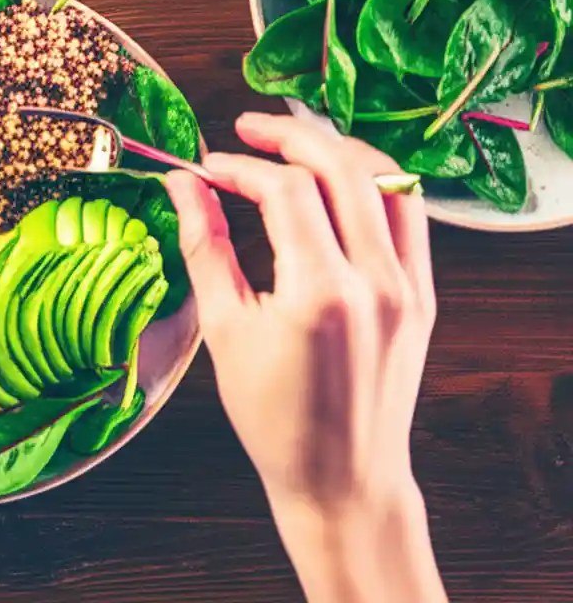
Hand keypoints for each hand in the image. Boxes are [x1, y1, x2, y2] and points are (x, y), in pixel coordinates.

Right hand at [164, 113, 444, 602]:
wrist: (343, 478)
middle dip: (291, 136)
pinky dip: (372, 184)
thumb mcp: (224, 330)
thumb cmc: (273, 419)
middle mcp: (376, 280)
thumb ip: (205, 248)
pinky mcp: (422, 294)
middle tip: (248, 128)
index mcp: (321, 292)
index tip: (206, 169)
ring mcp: (408, 285)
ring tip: (295, 143)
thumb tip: (183, 186)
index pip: (284, 191)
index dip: (239, 167)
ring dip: (337, 150)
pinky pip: (407, 213)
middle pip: (341, 167)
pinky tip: (338, 182)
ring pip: (385, 180)